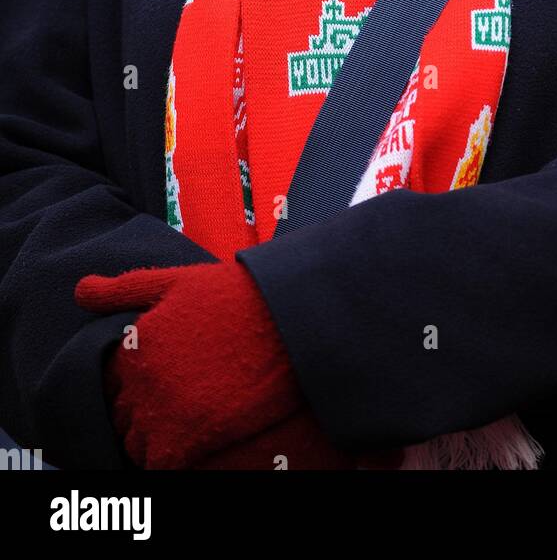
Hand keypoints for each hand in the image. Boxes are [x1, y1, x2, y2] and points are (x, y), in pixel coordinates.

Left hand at [76, 261, 301, 469]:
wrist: (287, 318)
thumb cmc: (234, 295)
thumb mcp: (176, 281)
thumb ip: (123, 288)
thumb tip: (79, 291)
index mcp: (132, 345)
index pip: (110, 384)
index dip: (133, 387)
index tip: (163, 381)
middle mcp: (139, 379)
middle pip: (122, 418)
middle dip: (142, 416)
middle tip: (178, 405)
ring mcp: (161, 410)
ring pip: (137, 446)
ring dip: (154, 441)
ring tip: (187, 423)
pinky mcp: (187, 438)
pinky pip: (161, 465)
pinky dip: (172, 459)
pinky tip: (196, 440)